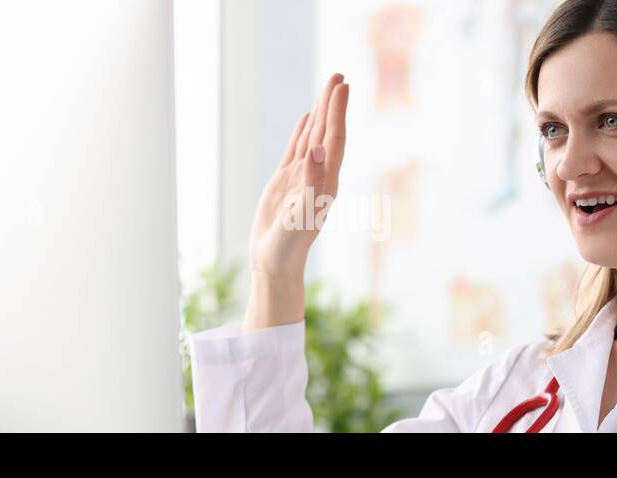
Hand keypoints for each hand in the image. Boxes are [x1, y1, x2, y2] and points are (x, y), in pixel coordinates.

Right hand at [243, 73, 349, 330]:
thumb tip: (319, 149)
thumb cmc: (289, 244)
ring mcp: (301, 177)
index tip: (342, 87)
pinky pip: (295, 149)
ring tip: (327, 87)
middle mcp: (318, 175)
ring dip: (320, 113)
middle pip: (327, 132)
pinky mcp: (284, 183)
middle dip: (332, 104)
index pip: (334, 139)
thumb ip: (312, 180)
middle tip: (338, 75)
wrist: (274, 263)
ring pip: (313, 137)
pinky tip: (307, 119)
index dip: (338, 112)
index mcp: (326, 181)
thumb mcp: (301, 212)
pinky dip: (302, 132)